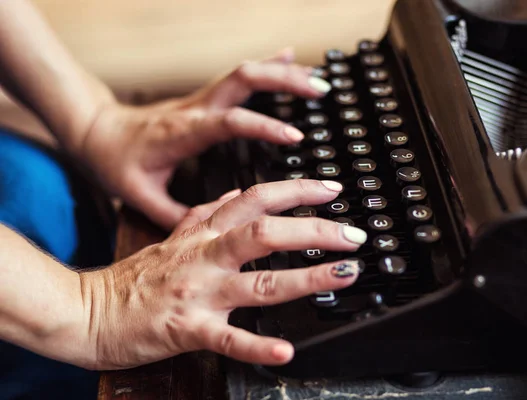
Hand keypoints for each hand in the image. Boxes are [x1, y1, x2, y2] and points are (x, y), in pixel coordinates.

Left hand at [75, 48, 331, 229]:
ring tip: (317, 82)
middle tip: (320, 93)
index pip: (228, 122)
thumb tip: (208, 237)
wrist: (97, 133)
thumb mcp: (139, 196)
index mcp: (182, 133)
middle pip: (243, 80)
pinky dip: (268, 67)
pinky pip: (240, 77)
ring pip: (246, 73)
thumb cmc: (116, 162)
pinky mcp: (205, 100)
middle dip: (284, 81)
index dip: (262, 127)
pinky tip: (289, 60)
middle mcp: (195, 109)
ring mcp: (201, 100)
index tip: (294, 137)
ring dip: (282, 73)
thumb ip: (173, 217)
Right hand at [78, 180, 366, 369]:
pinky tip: (285, 350)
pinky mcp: (185, 329)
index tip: (332, 189)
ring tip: (343, 274)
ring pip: (258, 280)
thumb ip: (209, 211)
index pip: (256, 198)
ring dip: (305, 277)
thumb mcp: (174, 234)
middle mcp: (204, 256)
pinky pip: (226, 338)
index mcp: (202, 232)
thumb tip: (241, 191)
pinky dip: (257, 345)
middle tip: (352, 236)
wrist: (86, 310)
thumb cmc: (133, 277)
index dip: (298, 190)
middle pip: (265, 232)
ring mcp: (197, 292)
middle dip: (314, 231)